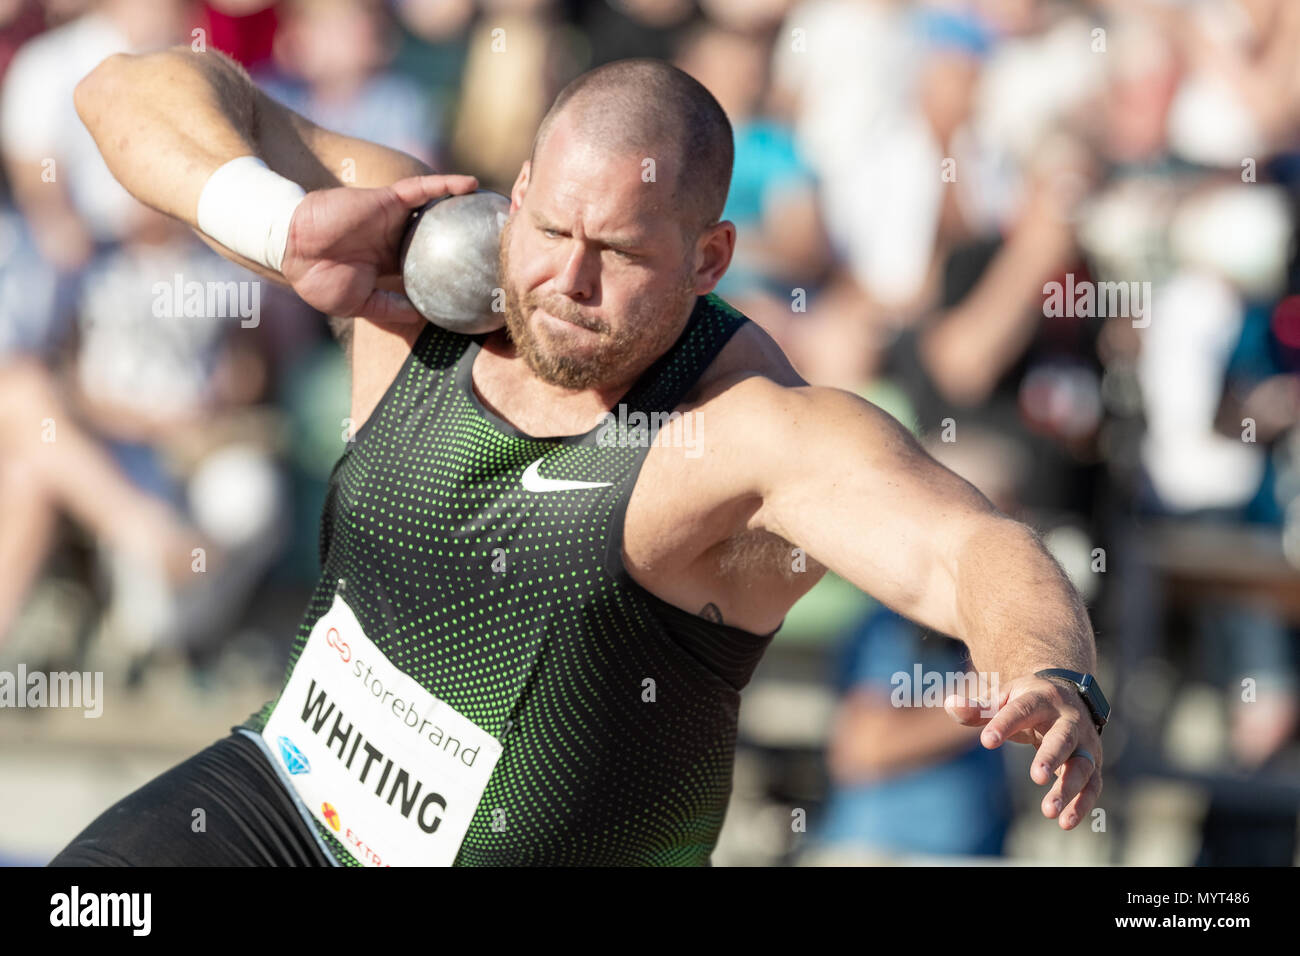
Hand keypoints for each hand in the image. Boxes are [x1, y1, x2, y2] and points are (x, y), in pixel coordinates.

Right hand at [280, 173, 479, 321]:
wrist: (294, 249)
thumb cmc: (321, 281)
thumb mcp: (360, 304)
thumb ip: (392, 308)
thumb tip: (424, 315)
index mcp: (391, 264)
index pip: (430, 265)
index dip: (453, 270)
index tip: (481, 279)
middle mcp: (397, 240)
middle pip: (441, 236)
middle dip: (468, 238)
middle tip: (500, 243)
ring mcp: (395, 219)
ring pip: (438, 209)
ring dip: (465, 207)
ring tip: (497, 209)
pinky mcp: (390, 200)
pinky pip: (423, 189)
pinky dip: (447, 184)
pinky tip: (472, 185)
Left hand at [945, 674, 1102, 829]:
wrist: (1067, 694)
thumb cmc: (1026, 702)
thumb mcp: (1003, 699)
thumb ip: (977, 709)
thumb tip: (950, 705)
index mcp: (1041, 698)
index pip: (1021, 710)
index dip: (1004, 724)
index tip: (986, 742)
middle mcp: (1068, 719)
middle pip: (1062, 737)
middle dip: (1051, 757)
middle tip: (1037, 777)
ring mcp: (1084, 742)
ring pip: (1082, 764)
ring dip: (1068, 788)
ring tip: (1049, 811)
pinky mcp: (1093, 762)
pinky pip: (1093, 784)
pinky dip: (1082, 804)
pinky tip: (1066, 822)